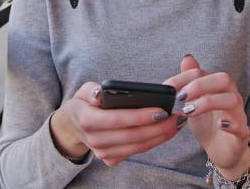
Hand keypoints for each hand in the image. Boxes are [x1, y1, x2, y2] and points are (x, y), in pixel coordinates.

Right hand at [50, 81, 183, 166]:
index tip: (162, 111)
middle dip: (159, 127)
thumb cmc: (84, 103)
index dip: (141, 116)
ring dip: (161, 136)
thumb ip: (92, 90)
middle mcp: (95, 140)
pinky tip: (166, 131)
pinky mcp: (111, 160)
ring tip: (177, 123)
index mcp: (87, 120)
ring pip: (138, 146)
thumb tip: (101, 93)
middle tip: (177, 117)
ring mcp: (103, 153)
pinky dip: (154, 141)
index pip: (118, 119)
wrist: (72, 126)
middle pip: (133, 136)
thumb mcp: (83, 91)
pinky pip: (137, 151)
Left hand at [162, 55, 249, 178]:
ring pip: (233, 100)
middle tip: (180, 98)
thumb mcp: (195, 102)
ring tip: (189, 112)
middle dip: (200, 85)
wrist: (221, 151)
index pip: (203, 73)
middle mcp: (231, 97)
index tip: (167, 88)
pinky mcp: (242, 135)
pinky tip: (219, 125)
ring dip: (209, 102)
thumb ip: (191, 81)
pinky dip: (232, 125)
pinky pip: (242, 127)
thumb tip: (187, 57)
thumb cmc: (207, 123)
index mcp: (218, 88)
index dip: (183, 78)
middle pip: (224, 79)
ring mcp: (238, 115)